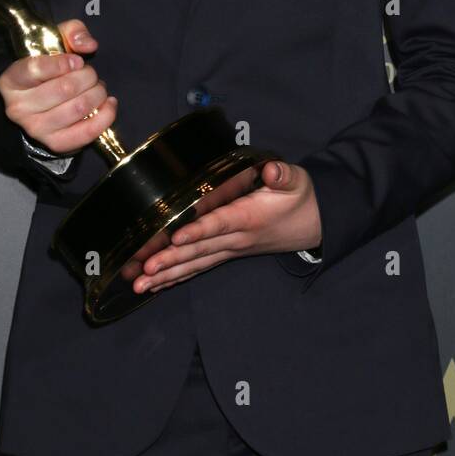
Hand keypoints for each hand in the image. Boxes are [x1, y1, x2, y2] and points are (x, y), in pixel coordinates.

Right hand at [0, 18, 116, 154]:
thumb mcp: (55, 40)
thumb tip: (88, 45)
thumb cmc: (49, 67)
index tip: (77, 61)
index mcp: (11, 80)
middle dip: (87, 77)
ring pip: (77, 109)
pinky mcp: (55, 143)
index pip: (33, 69)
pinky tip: (109, 104)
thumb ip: (72, 32)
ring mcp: (35, 128)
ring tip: (98, 87)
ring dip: (97, 94)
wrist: (40, 100)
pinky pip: (85, 133)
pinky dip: (105, 117)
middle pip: (63, 89)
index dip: (61, 63)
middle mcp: (17, 107)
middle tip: (90, 74)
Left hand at [127, 159, 321, 294]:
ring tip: (140, 285)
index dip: (198, 231)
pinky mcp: (228, 254)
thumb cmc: (300, 198)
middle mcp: (238, 238)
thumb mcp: (296, 181)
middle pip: (200, 251)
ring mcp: (232, 249)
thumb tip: (272, 171)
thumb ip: (282, 175)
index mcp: (250, 217)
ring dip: (167, 275)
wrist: (314, 224)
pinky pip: (200, 268)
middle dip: (170, 261)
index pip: (220, 224)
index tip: (176, 237)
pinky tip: (157, 285)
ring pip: (196, 264)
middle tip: (143, 271)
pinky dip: (178, 278)